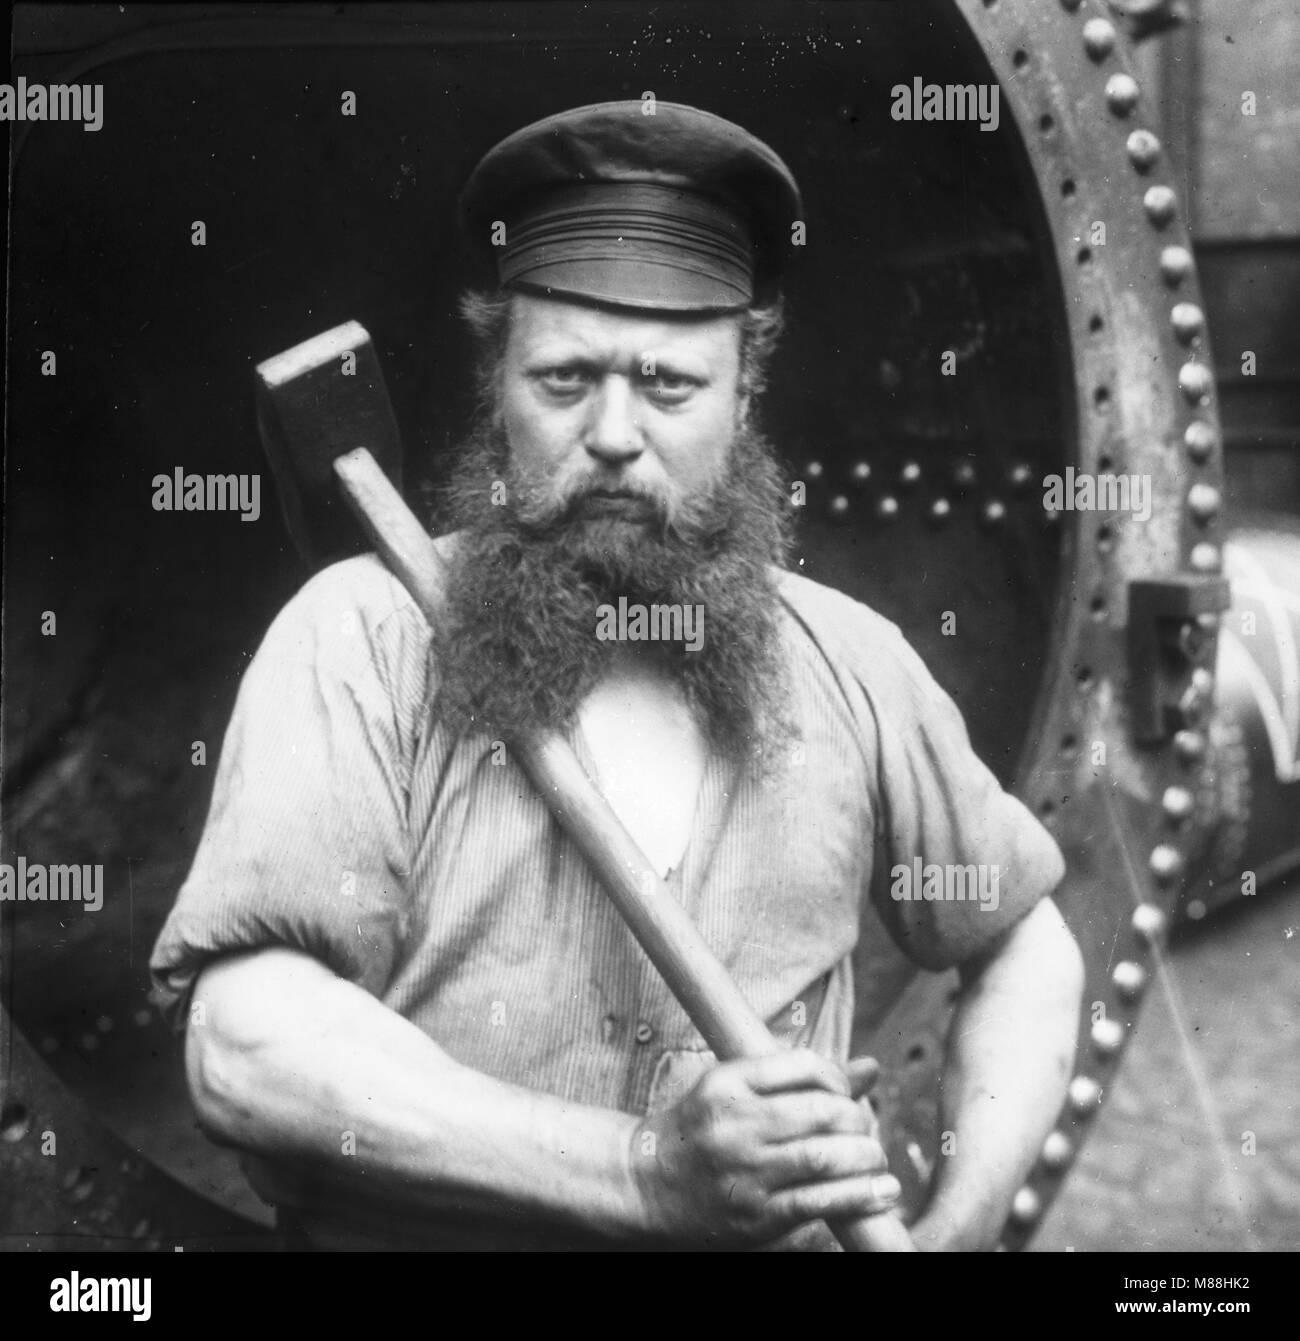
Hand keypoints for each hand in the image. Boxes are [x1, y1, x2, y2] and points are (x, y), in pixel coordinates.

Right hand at [629, 1049, 899, 1246]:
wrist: (647, 1184)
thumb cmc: (702, 1129)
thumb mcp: (737, 1088)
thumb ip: (803, 1078)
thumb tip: (871, 1069)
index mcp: (729, 1082)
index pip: (805, 1066)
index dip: (840, 1078)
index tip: (847, 1093)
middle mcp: (736, 1124)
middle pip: (822, 1111)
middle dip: (859, 1119)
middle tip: (866, 1128)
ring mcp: (745, 1172)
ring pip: (825, 1157)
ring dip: (866, 1157)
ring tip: (876, 1157)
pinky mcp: (756, 1216)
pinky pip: (818, 1203)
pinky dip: (859, 1196)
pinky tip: (882, 1191)